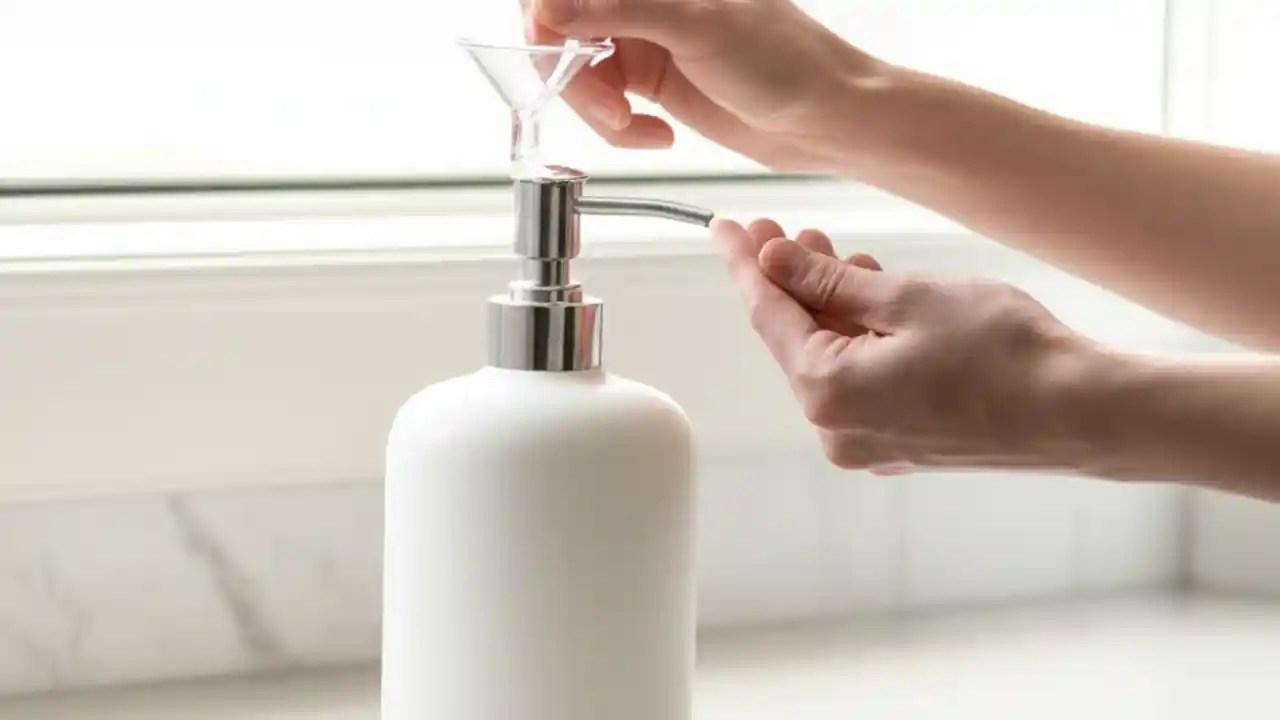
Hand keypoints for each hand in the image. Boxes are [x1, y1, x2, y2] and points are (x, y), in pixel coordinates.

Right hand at [523, 0, 882, 172]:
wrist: (825, 120)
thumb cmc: (785, 62)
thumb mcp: (696, 28)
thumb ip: (618, 11)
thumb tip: (549, 7)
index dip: (548, 14)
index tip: (550, 45)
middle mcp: (646, 3)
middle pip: (564, 29)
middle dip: (571, 73)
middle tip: (605, 106)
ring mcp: (647, 42)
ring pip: (581, 72)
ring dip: (595, 107)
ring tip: (631, 126)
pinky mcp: (653, 83)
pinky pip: (607, 103)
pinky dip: (618, 126)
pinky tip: (654, 134)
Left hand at [713, 218, 1098, 474]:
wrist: (1082, 414)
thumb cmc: (1005, 353)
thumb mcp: (907, 298)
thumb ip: (830, 282)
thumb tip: (773, 262)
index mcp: (828, 392)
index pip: (768, 314)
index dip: (746, 264)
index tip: (726, 228)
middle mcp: (836, 429)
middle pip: (796, 339)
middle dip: (791, 281)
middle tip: (785, 227)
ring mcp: (869, 444)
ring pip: (829, 359)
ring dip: (829, 307)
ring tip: (834, 253)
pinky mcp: (901, 445)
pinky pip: (859, 382)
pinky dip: (857, 340)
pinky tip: (869, 299)